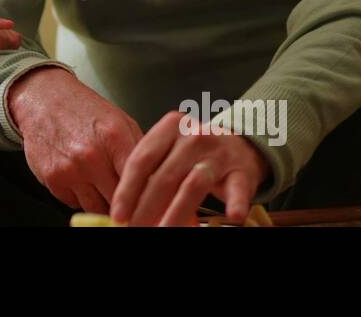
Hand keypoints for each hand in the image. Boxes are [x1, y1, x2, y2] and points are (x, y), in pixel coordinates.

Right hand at [9, 67, 144, 212]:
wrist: (43, 99)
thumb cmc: (84, 109)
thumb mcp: (120, 121)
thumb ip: (139, 150)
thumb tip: (156, 180)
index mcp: (115, 138)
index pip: (141, 182)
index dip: (147, 196)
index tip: (152, 204)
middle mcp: (91, 157)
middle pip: (120, 202)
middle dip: (127, 203)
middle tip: (129, 200)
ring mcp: (70, 171)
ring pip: (97, 209)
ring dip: (104, 204)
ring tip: (104, 187)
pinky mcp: (53, 180)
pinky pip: (75, 204)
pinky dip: (82, 198)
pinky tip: (82, 180)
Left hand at [109, 111, 270, 225]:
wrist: (240, 144)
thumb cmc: (194, 152)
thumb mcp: (169, 149)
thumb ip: (149, 171)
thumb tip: (122, 209)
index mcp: (170, 127)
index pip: (142, 160)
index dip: (127, 190)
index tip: (118, 215)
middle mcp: (193, 136)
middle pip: (164, 176)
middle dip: (146, 208)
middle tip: (136, 229)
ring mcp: (219, 152)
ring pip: (193, 186)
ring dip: (176, 214)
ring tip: (163, 232)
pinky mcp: (242, 170)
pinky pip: (237, 189)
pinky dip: (235, 203)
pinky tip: (232, 217)